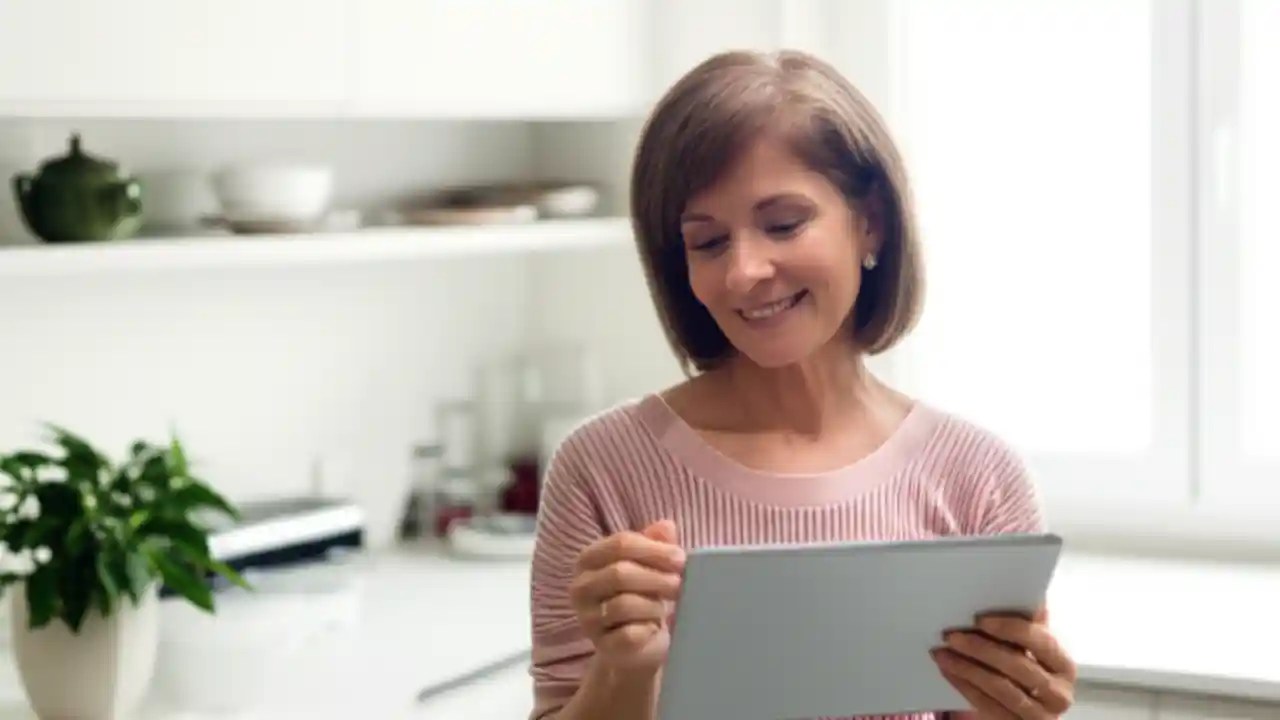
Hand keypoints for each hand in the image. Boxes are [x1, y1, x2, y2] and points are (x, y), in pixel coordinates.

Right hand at [569, 520, 684, 675]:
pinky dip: (648, 630)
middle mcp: (581, 587)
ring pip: (624, 604)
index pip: (620, 543)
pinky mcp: (602, 647)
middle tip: (679, 583)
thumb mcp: (650, 565)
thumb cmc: (643, 596)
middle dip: (657, 577)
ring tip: (666, 608)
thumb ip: (656, 543)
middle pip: (620, 573)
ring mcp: (587, 619)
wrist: (638, 646)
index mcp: (589, 559)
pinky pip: (628, 635)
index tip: (681, 558)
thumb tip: (666, 526)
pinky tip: (654, 628)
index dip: (655, 549)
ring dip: (654, 605)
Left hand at [931, 606, 1075, 718]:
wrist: (1027, 707)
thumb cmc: (1025, 667)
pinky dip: (964, 686)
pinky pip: (987, 706)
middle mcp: (1058, 692)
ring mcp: (1040, 715)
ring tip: (941, 652)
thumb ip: (1027, 621)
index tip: (979, 619)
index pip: (1039, 640)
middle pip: (1017, 666)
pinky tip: (947, 671)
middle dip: (981, 648)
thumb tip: (1017, 581)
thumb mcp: (1030, 646)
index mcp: (1063, 663)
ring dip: (966, 668)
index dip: (1009, 628)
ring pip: (1000, 688)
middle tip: (951, 635)